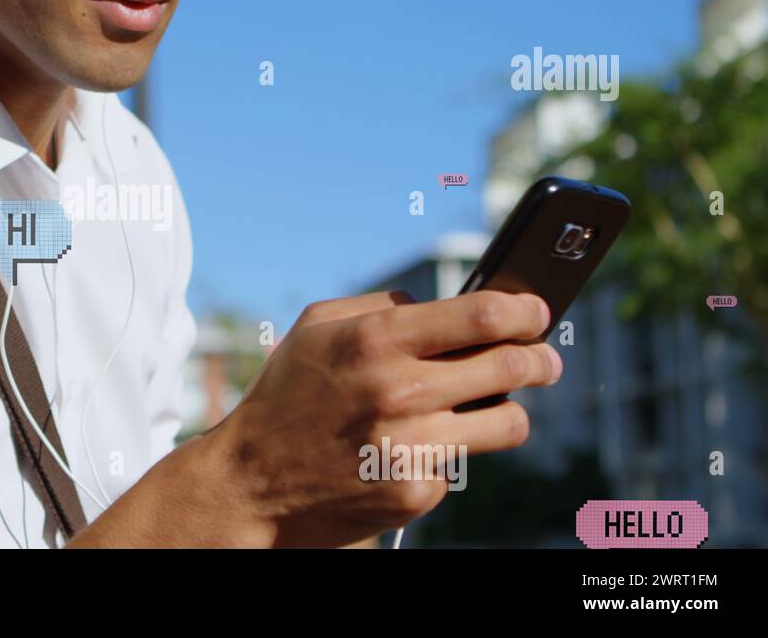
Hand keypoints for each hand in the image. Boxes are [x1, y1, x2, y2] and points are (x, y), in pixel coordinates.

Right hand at [209, 289, 561, 546]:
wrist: (252, 481)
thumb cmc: (287, 395)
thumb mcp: (317, 327)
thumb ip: (382, 305)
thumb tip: (443, 307)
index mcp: (375, 341)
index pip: (482, 316)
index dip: (524, 310)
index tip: (536, 311)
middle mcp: (398, 392)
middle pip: (512, 367)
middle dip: (541, 358)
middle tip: (545, 359)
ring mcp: (411, 448)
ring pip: (508, 423)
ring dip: (509, 410)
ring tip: (497, 405)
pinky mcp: (415, 492)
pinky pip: (462, 464)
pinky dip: (449, 453)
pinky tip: (417, 448)